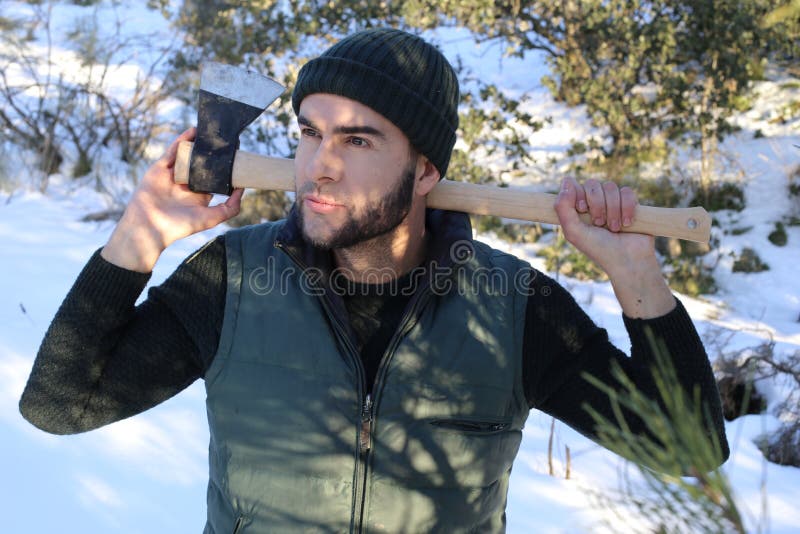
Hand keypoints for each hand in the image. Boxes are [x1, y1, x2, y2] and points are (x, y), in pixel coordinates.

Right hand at [102, 128, 243, 271]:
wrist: (149, 226)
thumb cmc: (180, 225)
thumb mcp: (211, 218)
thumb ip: (230, 207)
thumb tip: (242, 189)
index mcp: (199, 195)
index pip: (214, 177)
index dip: (224, 166)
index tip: (236, 155)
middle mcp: (186, 184)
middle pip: (201, 163)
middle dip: (212, 153)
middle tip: (225, 139)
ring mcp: (173, 175)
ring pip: (187, 155)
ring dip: (198, 143)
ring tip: (212, 132)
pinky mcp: (160, 168)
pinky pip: (172, 151)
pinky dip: (182, 140)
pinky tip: (194, 131)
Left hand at [554, 177, 674, 317]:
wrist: (628, 260)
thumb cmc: (599, 249)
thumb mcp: (574, 232)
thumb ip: (563, 209)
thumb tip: (566, 182)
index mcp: (577, 208)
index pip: (572, 185)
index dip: (577, 193)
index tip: (581, 209)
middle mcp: (594, 202)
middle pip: (592, 184)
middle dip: (597, 204)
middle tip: (600, 224)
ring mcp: (612, 201)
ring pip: (610, 187)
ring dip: (612, 210)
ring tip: (614, 228)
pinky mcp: (630, 203)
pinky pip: (627, 191)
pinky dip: (627, 208)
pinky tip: (627, 224)